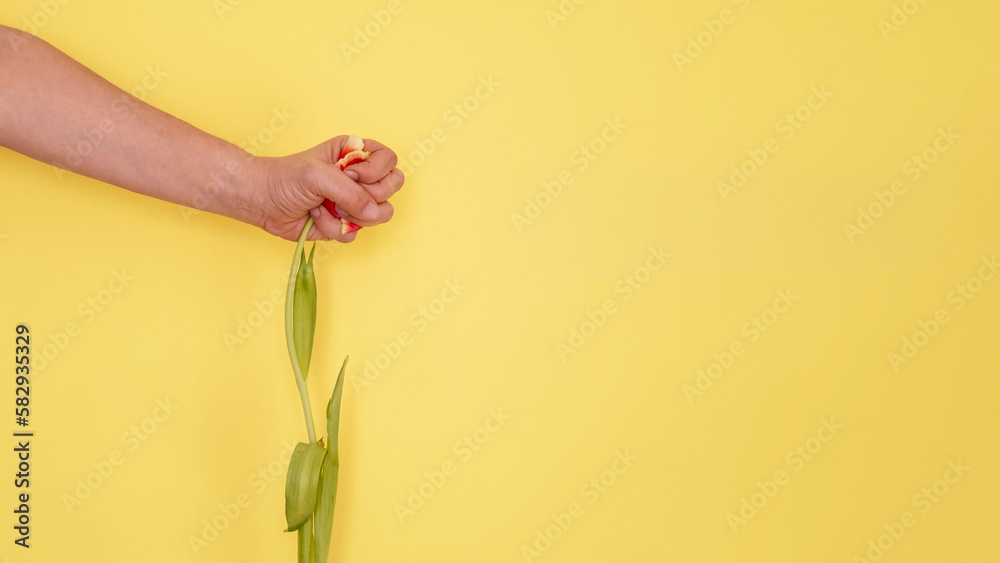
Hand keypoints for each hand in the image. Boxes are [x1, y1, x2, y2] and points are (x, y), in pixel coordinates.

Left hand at [248, 136, 403, 241]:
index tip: (351, 175)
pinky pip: (356, 233)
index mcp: (355, 154)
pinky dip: (334, 229)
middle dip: (366, 196)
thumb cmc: (285, 178)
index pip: (389, 161)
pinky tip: (316, 217)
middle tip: (339, 194)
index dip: (375, 172)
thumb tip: (374, 213)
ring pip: (380, 215)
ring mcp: (354, 202)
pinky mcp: (345, 224)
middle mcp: (359, 177)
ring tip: (326, 207)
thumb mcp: (318, 175)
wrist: (261, 201)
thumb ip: (350, 192)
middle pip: (392, 188)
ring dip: (349, 215)